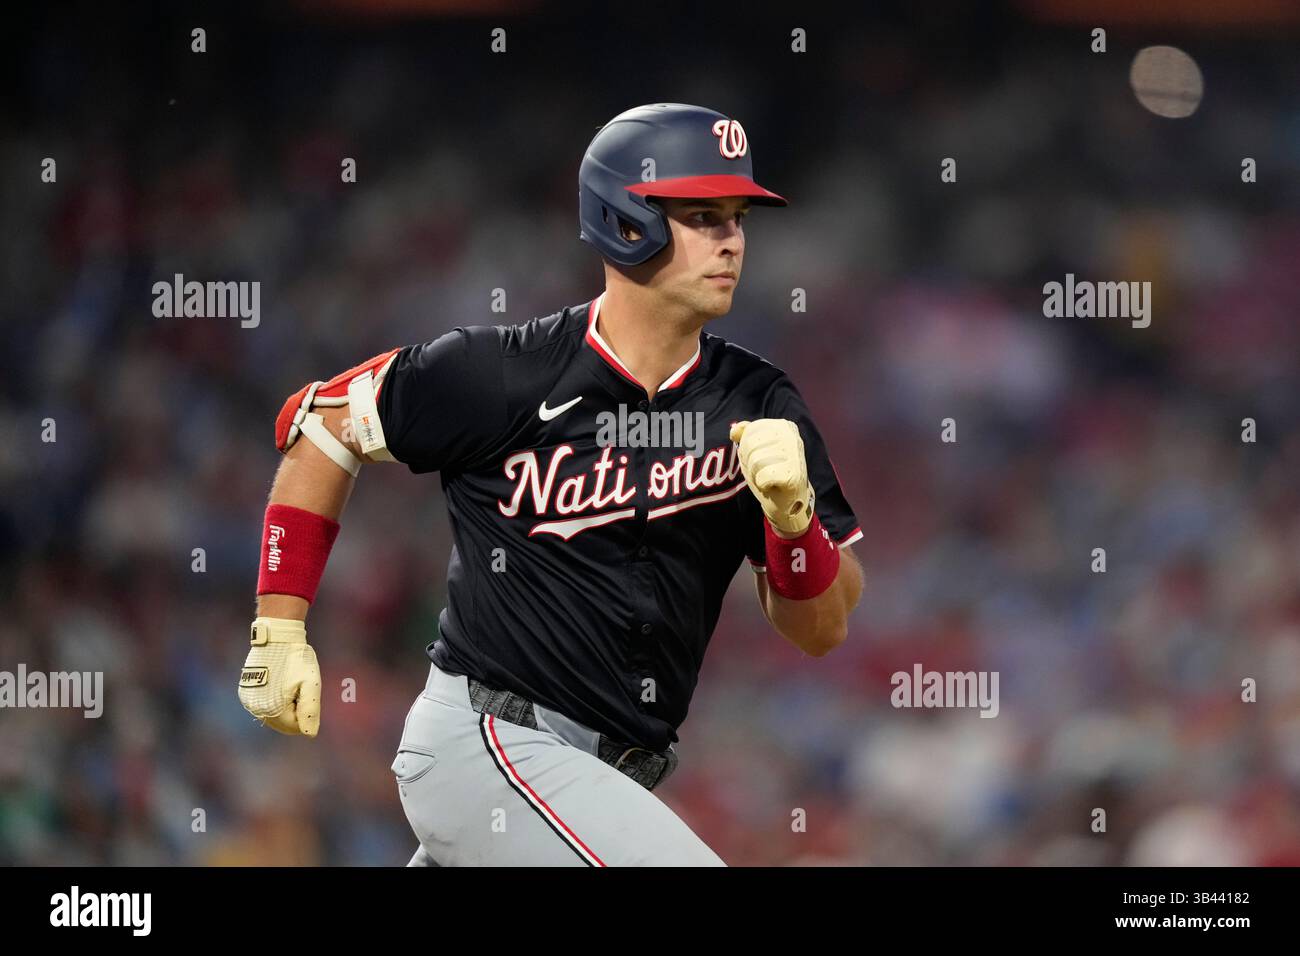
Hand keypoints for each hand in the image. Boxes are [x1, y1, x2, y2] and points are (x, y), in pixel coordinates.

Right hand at [238, 617, 321, 735]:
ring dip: (284, 706)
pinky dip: (274, 700)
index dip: (305, 711)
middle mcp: (256, 708)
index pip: (295, 727)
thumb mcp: (311, 683)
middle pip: (283, 724)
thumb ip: (310, 710)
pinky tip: (278, 681)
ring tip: (288, 682)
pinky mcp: (245, 693)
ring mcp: (248, 701)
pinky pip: (264, 706)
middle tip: (298, 687)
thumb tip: (310, 735)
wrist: (277, 638)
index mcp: (273, 709)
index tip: (304, 690)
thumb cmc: (296, 659)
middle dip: (294, 711)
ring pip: (273, 716)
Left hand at [729, 418, 814, 537]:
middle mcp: (791, 437)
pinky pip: (763, 478)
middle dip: (750, 462)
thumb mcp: (757, 448)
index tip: (762, 457)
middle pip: (751, 446)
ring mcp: (795, 456)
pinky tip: (773, 485)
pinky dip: (763, 485)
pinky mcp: (794, 476)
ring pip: (755, 462)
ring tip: (768, 477)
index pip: (750, 431)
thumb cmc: (771, 470)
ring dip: (756, 475)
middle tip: (764, 470)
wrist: (789, 499)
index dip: (748, 448)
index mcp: (783, 427)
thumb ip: (747, 434)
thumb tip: (734, 430)